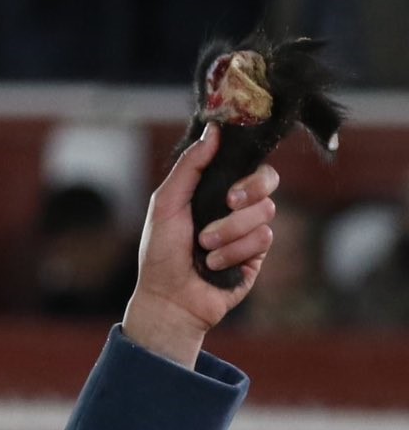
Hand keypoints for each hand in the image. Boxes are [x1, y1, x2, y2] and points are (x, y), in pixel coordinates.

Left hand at [122, 123, 279, 365]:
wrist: (171, 298)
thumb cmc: (161, 253)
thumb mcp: (166, 204)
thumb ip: (190, 167)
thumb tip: (214, 130)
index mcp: (212, 190)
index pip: (245, 162)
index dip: (248, 161)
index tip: (234, 167)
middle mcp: (234, 206)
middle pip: (268, 179)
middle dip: (250, 189)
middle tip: (229, 202)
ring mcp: (248, 229)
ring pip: (265, 210)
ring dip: (230, 230)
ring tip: (205, 247)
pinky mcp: (257, 253)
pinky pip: (263, 237)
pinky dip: (235, 251)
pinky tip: (215, 264)